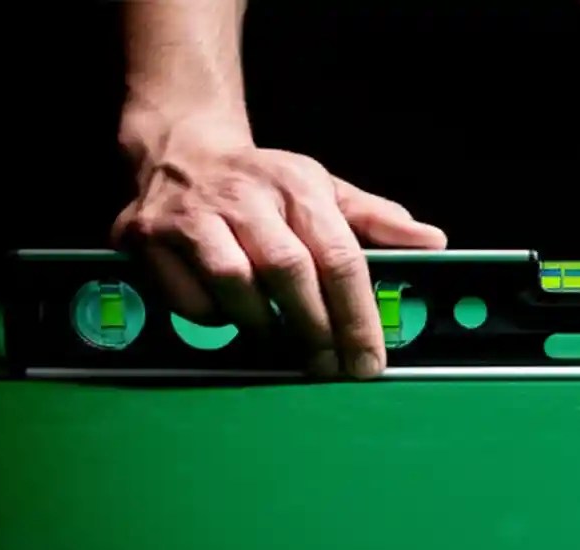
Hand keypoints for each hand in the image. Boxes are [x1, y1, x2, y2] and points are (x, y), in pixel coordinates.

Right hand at [112, 131, 446, 378]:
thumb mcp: (325, 191)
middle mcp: (245, 196)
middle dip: (315, 329)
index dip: (357, 314)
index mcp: (297, 186)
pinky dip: (213, 319)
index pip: (339, 255)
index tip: (370, 359)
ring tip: (283, 343)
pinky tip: (229, 316)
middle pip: (288, 272)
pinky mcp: (146, 236)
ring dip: (264, 325)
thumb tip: (433, 242)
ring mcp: (193, 216)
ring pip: (235, 286)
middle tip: (329, 368)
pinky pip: (188, 299)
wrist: (180, 151)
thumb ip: (377, 222)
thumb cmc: (266, 185)